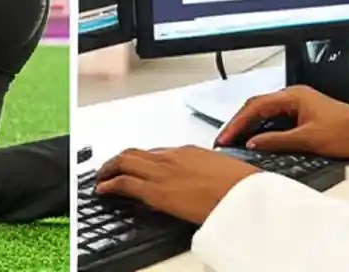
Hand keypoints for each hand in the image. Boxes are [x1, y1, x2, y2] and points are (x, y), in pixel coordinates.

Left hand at [94, 146, 260, 224]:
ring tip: (102, 176)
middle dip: (118, 159)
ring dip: (110, 169)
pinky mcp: (157, 191)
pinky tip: (104, 190)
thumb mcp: (224, 171)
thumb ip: (208, 171)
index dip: (142, 160)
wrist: (245, 196)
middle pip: (135, 153)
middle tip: (110, 167)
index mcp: (189, 151)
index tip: (136, 166)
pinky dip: (110, 184)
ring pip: (125, 162)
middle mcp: (172, 157)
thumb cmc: (241, 186)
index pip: (156, 153)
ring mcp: (163, 172)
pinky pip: (125, 183)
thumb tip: (208, 179)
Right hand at [215, 85, 348, 158]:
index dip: (237, 123)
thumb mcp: (309, 139)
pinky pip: (274, 119)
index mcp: (293, 96)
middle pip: (256, 107)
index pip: (255, 107)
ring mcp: (298, 105)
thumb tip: (253, 143)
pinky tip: (256, 141)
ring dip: (248, 126)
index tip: (225, 137)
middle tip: (224, 139)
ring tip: (234, 141)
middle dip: (238, 123)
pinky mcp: (302, 115)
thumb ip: (278, 141)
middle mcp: (294, 97)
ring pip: (264, 113)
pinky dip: (261, 130)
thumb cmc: (348, 131)